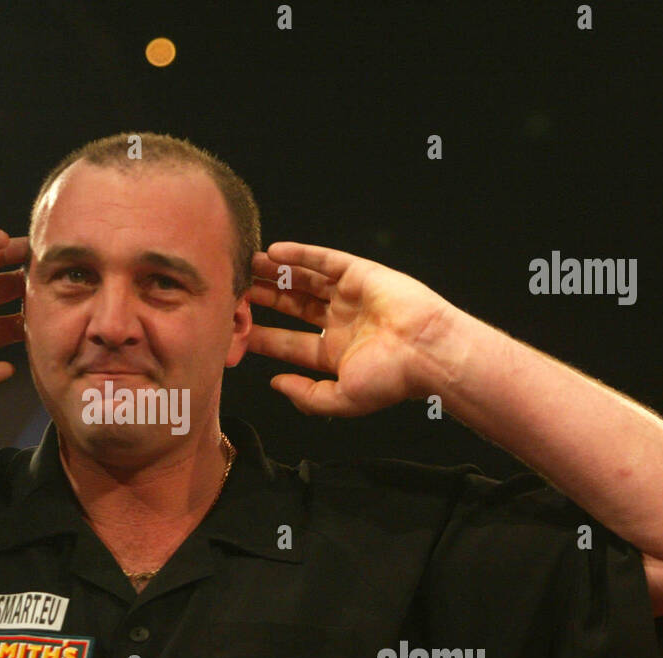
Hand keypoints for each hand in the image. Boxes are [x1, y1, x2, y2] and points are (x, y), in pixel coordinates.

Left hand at [247, 241, 456, 416]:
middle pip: (293, 307)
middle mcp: (342, 323)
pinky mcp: (360, 273)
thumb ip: (306, 396)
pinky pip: (324, 260)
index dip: (263, 337)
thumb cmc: (391, 379)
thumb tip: (275, 383)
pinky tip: (273, 252)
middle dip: (265, 300)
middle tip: (236, 292)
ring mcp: (351, 297)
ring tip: (248, 266)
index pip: (290, 344)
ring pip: (305, 280)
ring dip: (276, 273)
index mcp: (336, 353)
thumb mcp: (341, 399)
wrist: (426, 351)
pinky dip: (299, 254)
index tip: (236, 331)